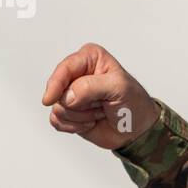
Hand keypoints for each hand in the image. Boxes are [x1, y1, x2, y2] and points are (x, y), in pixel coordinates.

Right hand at [42, 43, 160, 150]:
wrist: (137, 129)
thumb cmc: (134, 103)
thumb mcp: (119, 88)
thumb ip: (91, 87)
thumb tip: (67, 96)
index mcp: (90, 58)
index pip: (65, 68)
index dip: (56, 83)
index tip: (51, 99)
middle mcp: (78, 73)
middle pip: (58, 90)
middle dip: (81, 104)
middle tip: (102, 104)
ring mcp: (71, 94)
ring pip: (58, 108)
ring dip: (81, 116)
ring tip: (99, 112)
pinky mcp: (68, 112)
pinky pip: (57, 121)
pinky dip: (74, 126)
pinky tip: (90, 122)